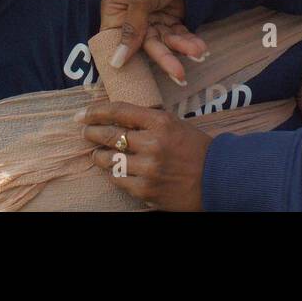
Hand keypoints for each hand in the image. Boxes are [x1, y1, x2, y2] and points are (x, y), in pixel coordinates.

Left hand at [80, 102, 211, 210]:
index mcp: (161, 122)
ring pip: (108, 160)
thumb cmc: (197, 148)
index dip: (96, 111)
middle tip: (85, 131)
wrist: (218, 178)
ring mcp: (148, 169)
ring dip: (99, 155)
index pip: (119, 111)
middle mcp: (152, 144)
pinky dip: (112, 173)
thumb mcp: (175, 124)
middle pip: (109, 135)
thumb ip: (149, 120)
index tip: (84, 113)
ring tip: (97, 153)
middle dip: (91, 132)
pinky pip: (117, 180)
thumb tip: (119, 116)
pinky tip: (112, 170)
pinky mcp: (146, 190)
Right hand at [100, 0, 205, 83]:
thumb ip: (132, 27)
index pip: (115, 40)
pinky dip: (189, 42)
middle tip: (180, 74)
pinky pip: (178, 36)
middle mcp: (131, 18)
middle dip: (164, 58)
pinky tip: (200, 47)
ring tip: (198, 52)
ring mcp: (152, 20)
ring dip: (181, 49)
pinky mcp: (170, 20)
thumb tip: (116, 60)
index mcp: (116, 10)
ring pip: (165, 43)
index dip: (124, 57)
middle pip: (145, 45)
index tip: (135, 75)